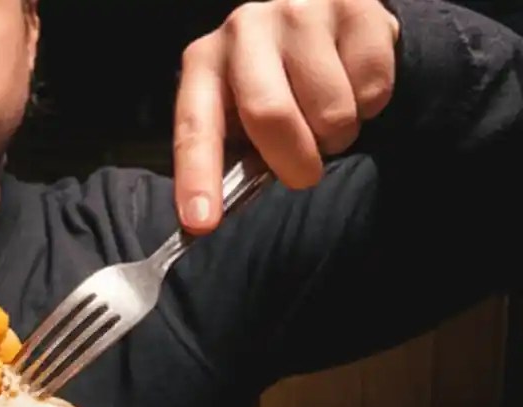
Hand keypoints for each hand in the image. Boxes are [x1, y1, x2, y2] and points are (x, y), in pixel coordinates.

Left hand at [172, 0, 400, 233]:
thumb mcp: (242, 113)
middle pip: (270, 114)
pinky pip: (372, 86)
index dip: (198, 177)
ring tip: (328, 117)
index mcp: (205, 62)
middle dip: (293, 160)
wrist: (328, 21)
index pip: (196, 127)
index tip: (201, 223)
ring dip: (337, 134)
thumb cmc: (278, 83)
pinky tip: (353, 86)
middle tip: (304, 172)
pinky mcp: (354, 5)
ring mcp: (299, 11)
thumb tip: (219, 211)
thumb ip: (235, 150)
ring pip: (331, 108)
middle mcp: (244, 28)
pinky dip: (371, 105)